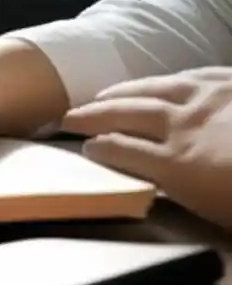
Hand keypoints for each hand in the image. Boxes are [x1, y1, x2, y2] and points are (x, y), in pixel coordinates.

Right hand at [63, 68, 231, 231]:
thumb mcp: (215, 211)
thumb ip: (182, 191)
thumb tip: (161, 181)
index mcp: (179, 164)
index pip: (121, 149)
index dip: (99, 148)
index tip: (84, 148)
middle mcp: (183, 124)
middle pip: (128, 114)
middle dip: (93, 115)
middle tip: (70, 116)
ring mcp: (208, 98)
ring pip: (154, 89)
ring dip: (123, 92)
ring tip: (102, 95)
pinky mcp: (231, 82)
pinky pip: (193, 74)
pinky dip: (168, 79)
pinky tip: (160, 80)